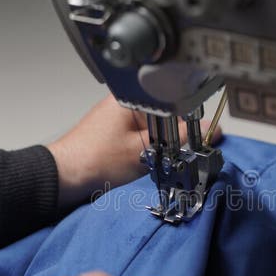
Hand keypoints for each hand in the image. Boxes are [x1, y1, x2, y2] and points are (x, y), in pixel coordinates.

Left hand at [47, 94, 222, 208]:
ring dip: (162, 147)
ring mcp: (120, 119)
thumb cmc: (94, 161)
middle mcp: (126, 103)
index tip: (202, 138)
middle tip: (177, 156)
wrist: (63, 179)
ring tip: (156, 161)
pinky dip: (149, 151)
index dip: (191, 123)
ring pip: (157, 130)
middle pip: (168, 117)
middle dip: (175, 138)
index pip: (175, 102)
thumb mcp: (144, 150)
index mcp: (132, 96)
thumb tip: (213, 129)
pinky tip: (145, 163)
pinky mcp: (117, 135)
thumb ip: (181, 139)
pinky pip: (144, 139)